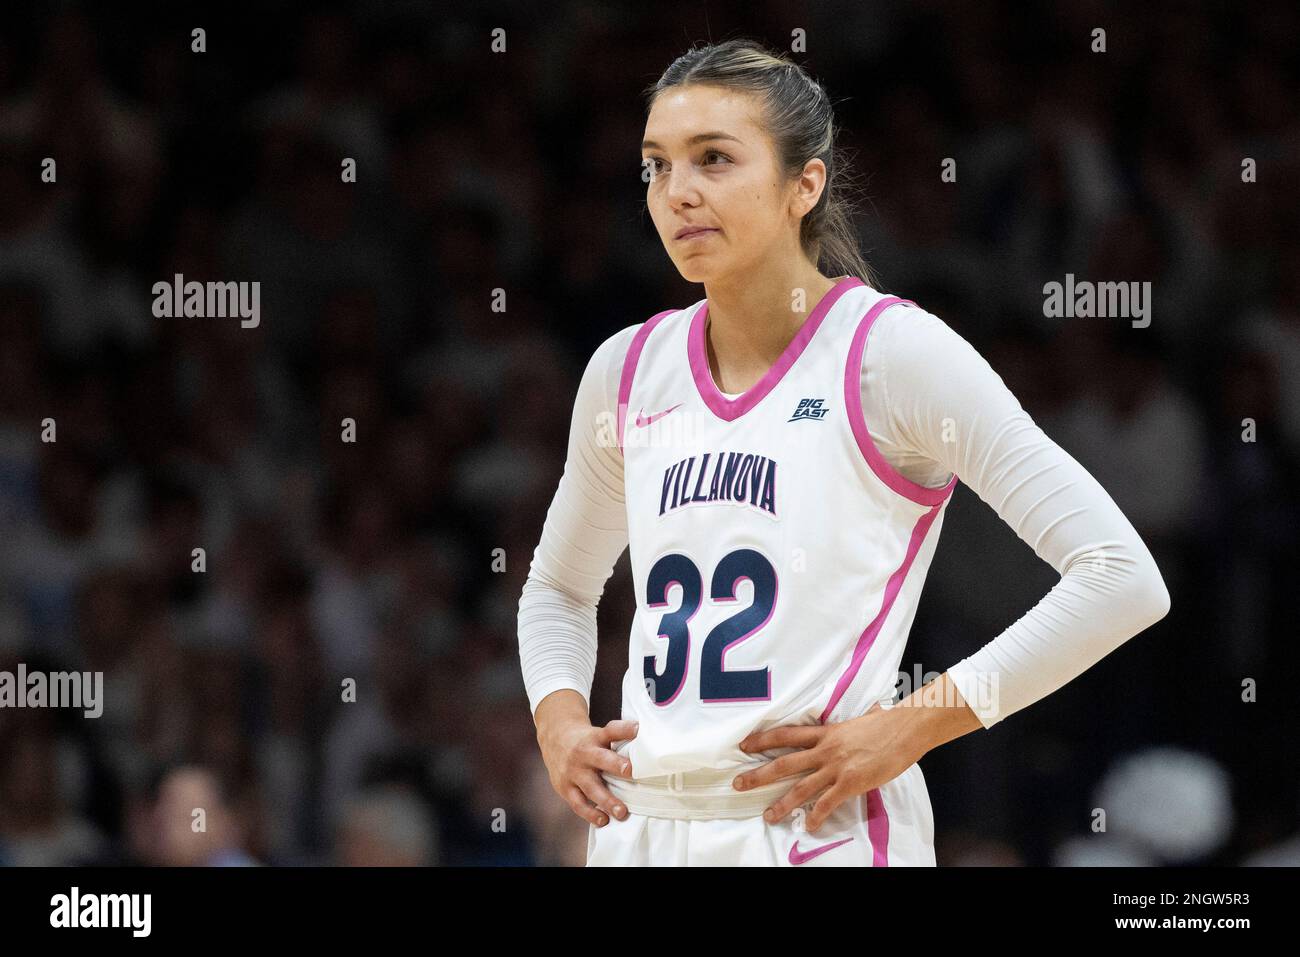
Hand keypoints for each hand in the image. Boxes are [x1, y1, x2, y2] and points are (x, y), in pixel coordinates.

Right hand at [537, 708, 638, 827]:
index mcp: (595, 737)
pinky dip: (590, 813)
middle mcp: (583, 753)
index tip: (637, 729)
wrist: (555, 739)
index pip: (611, 731)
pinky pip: (578, 803)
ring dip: (607, 800)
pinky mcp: (565, 787)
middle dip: (616, 766)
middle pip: (600, 758)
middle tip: (630, 772)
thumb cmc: (587, 740)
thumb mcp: (600, 734)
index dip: (624, 729)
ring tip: (622, 812)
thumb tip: (648, 747)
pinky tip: (603, 820)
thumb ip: (620, 740)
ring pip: (590, 787)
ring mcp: (573, 771)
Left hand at [731, 703, 920, 832]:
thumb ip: (845, 726)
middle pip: (784, 762)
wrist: (907, 728)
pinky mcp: (851, 782)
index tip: (744, 744)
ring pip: (801, 787)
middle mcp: (825, 749)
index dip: (763, 739)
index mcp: (826, 732)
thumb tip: (853, 717)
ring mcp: (837, 766)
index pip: (787, 734)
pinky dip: (816, 816)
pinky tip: (808, 826)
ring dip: (782, 803)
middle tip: (738, 784)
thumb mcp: (858, 720)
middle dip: (759, 774)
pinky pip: (827, 803)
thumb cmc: (887, 723)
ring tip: (767, 816)